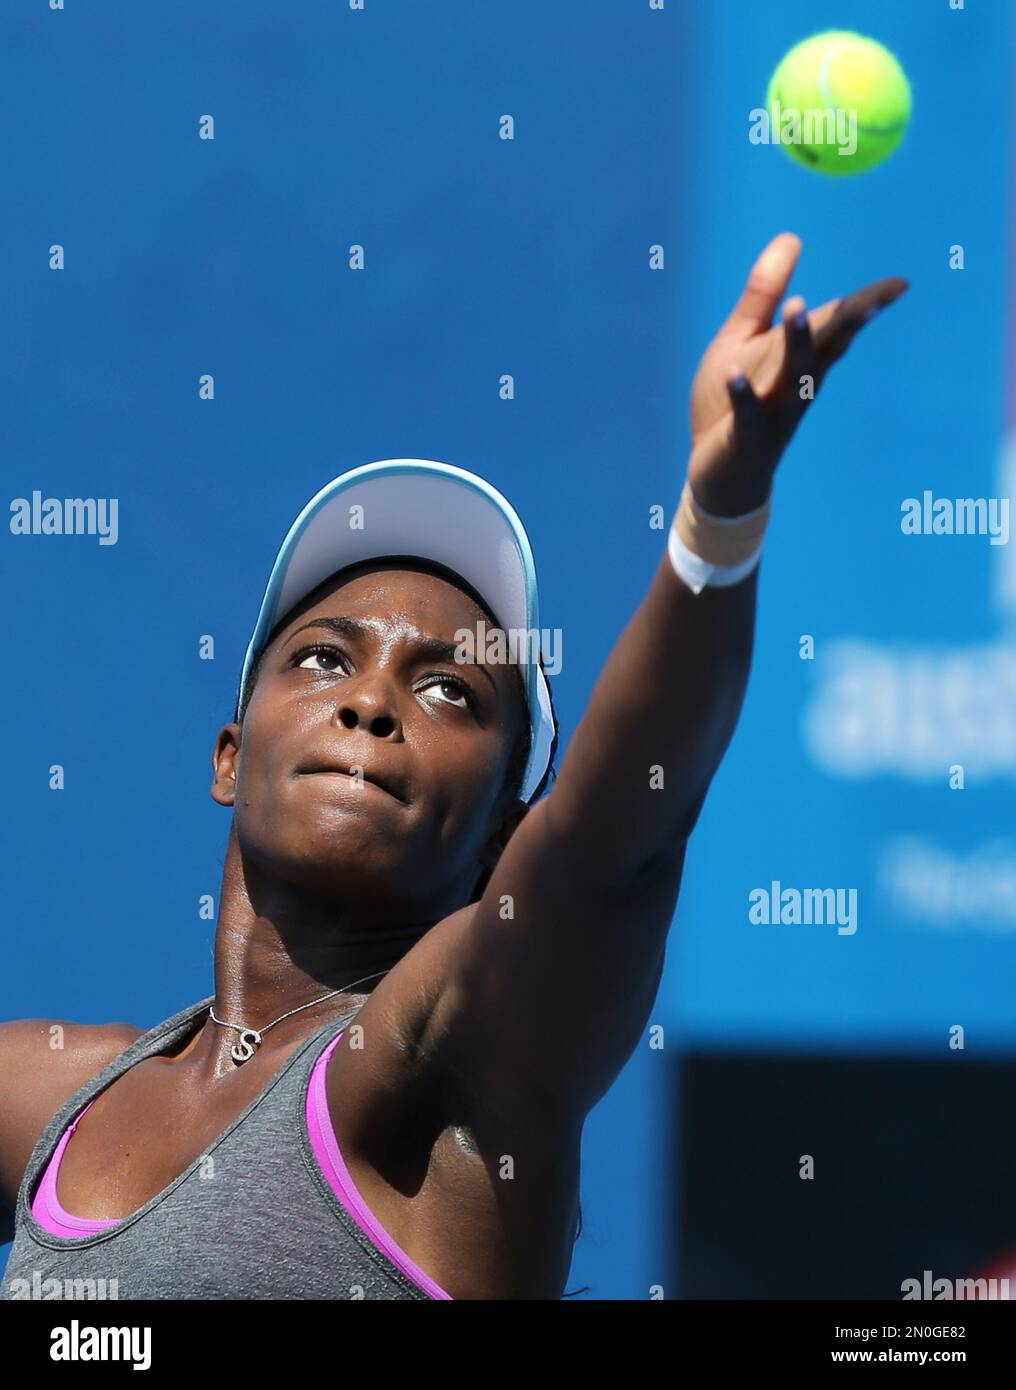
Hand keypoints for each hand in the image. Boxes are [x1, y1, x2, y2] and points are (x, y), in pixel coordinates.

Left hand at [687, 232, 908, 515]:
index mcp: (803, 359)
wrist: (720, 475)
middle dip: (846, 320)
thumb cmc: (733, 403)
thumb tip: (791, 237)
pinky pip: (746, 414)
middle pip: (826, 348)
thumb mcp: (744, 340)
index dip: (868, 306)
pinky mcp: (745, 436)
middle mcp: (798, 384)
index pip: (839, 327)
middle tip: (870, 295)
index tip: (900, 285)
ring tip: (798, 306)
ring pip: (791, 376)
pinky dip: (742, 394)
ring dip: (797, 343)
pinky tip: (734, 373)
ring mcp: (774, 412)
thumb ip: (764, 294)